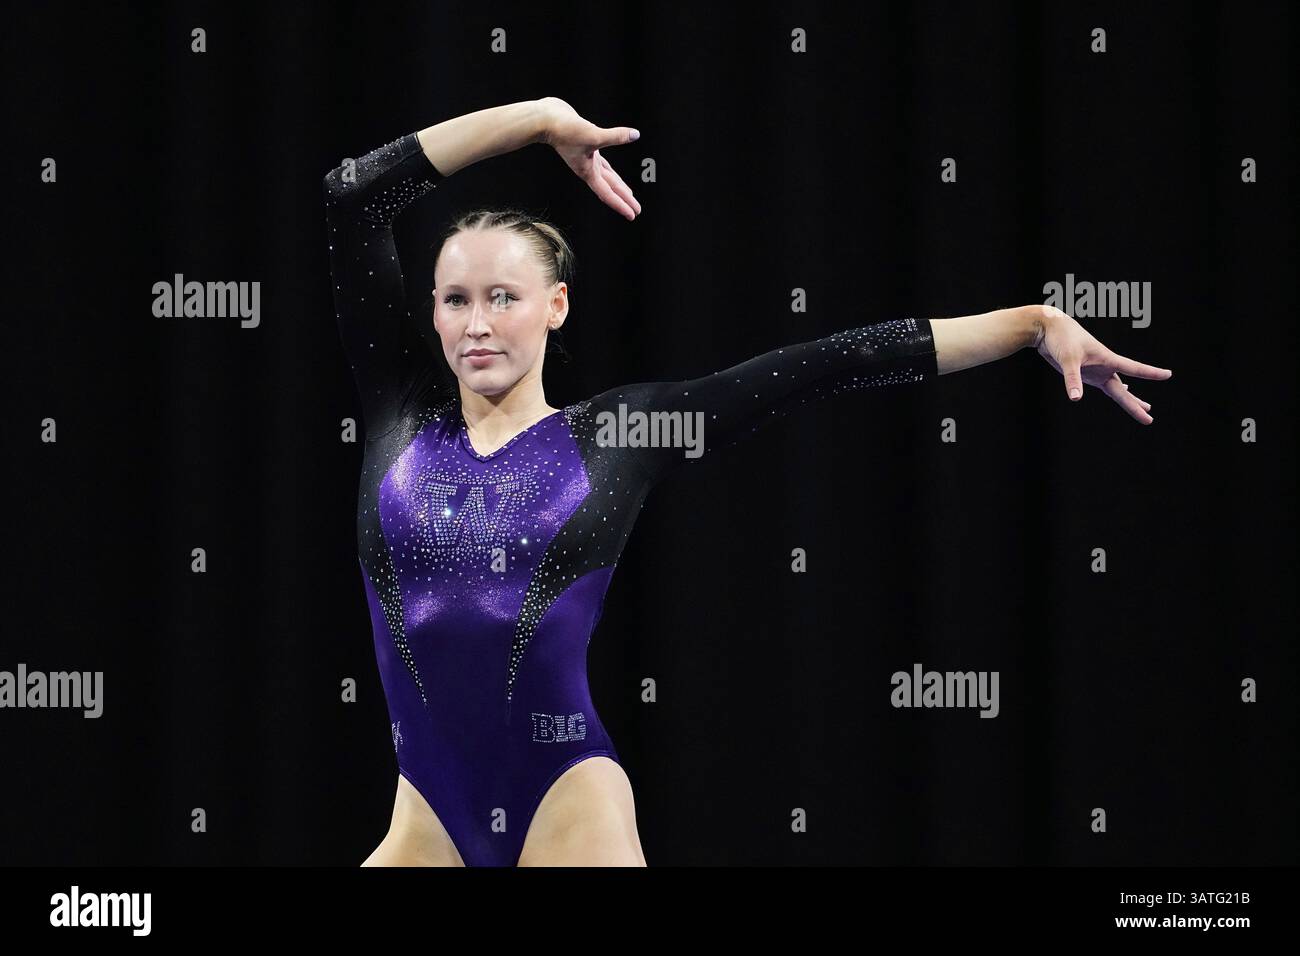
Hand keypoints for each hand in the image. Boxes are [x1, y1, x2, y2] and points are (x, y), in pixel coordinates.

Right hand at [537, 97, 641, 220]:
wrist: (545, 119)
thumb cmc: (565, 130)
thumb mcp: (593, 135)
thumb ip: (615, 136)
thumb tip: (635, 135)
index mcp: (588, 172)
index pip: (608, 193)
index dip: (621, 204)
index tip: (632, 215)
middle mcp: (588, 168)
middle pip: (610, 188)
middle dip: (623, 199)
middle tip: (636, 211)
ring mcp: (587, 158)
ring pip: (606, 176)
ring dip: (617, 186)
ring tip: (628, 194)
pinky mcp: (586, 147)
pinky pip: (601, 162)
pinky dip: (609, 168)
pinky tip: (611, 169)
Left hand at [1032, 306, 1172, 423]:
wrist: (1049, 328)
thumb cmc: (1060, 339)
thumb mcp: (1067, 359)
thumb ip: (1072, 378)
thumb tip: (1076, 398)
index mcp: (1107, 359)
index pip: (1134, 369)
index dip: (1151, 373)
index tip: (1168, 374)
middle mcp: (1105, 366)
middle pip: (1123, 390)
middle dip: (1135, 404)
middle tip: (1150, 418)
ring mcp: (1096, 370)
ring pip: (1117, 388)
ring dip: (1129, 398)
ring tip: (1145, 407)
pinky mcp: (1085, 372)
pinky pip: (1104, 384)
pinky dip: (1115, 388)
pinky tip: (1124, 389)